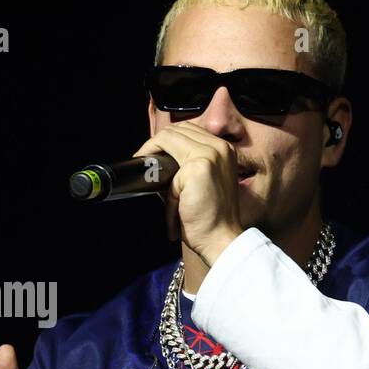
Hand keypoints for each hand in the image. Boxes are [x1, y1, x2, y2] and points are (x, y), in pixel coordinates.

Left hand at [133, 120, 242, 263]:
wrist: (222, 239)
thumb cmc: (211, 218)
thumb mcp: (201, 184)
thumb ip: (184, 168)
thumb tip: (158, 164)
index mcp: (222, 150)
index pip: (187, 130)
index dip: (165, 141)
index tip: (152, 157)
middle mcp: (220, 147)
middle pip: (176, 129)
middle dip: (155, 145)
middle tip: (145, 166)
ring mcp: (210, 154)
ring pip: (168, 138)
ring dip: (154, 158)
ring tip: (151, 181)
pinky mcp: (198, 166)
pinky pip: (167, 169)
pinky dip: (165, 192)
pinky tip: (172, 207)